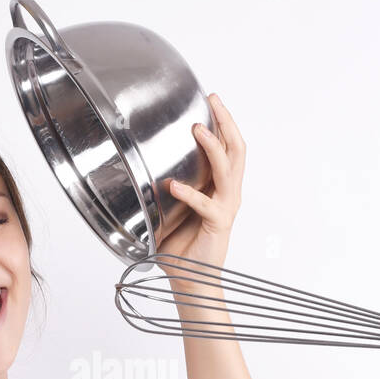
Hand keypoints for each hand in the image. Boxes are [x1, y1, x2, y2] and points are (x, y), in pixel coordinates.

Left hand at [155, 92, 244, 285]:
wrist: (192, 278)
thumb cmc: (181, 245)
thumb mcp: (173, 207)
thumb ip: (169, 185)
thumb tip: (142, 163)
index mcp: (221, 187)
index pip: (230, 147)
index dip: (224, 122)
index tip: (210, 100)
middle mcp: (228, 193)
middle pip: (237, 149)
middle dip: (226, 121)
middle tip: (213, 100)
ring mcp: (225, 208)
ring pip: (228, 170)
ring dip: (213, 147)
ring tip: (198, 130)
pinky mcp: (218, 224)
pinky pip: (206, 205)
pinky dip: (190, 193)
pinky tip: (173, 186)